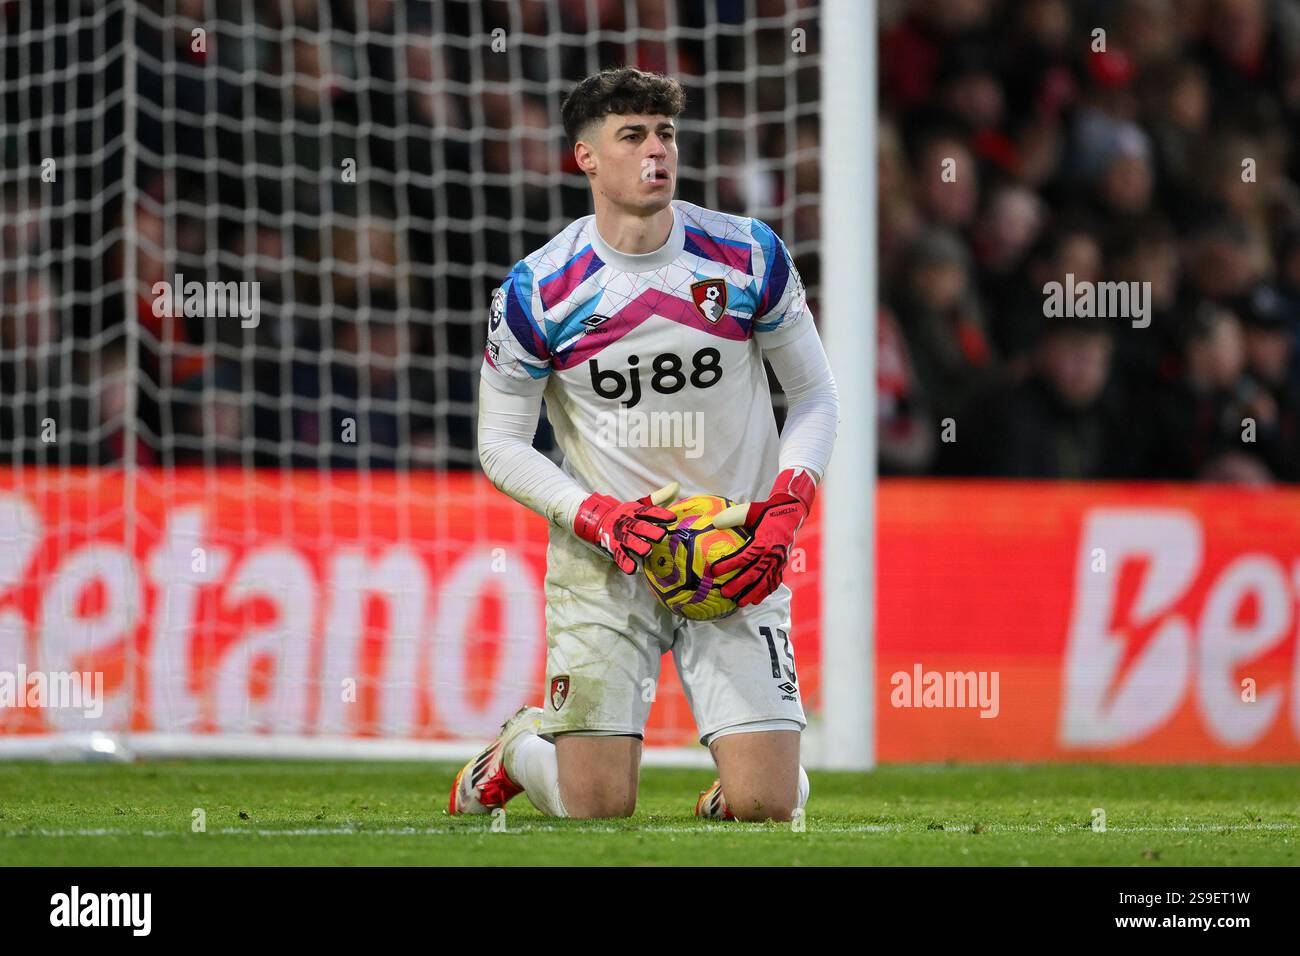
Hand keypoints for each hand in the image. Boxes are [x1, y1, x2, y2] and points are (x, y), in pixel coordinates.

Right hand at [574, 481, 678, 573]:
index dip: (660, 515)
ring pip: (629, 541)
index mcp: (635, 511)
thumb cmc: (628, 515)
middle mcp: (627, 522)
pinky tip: (633, 569)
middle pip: (639, 526)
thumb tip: (676, 486)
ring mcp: (620, 535)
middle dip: (650, 532)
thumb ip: (660, 497)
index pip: (649, 511)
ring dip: (637, 546)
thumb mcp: (641, 505)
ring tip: (647, 551)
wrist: (600, 520)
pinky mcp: (614, 547)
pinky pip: (619, 556)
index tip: (672, 519)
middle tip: (661, 536)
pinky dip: (625, 562)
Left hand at [710, 468, 816, 606]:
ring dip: (751, 593)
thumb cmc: (767, 512)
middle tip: (725, 593)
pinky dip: (765, 592)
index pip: (743, 556)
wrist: (791, 514)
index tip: (714, 571)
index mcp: (763, 540)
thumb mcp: (750, 510)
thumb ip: (732, 516)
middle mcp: (772, 553)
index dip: (729, 565)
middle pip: (754, 573)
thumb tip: (714, 523)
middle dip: (738, 585)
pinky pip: (774, 582)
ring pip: (764, 581)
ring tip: (739, 603)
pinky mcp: (783, 565)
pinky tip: (755, 600)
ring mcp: (779, 561)